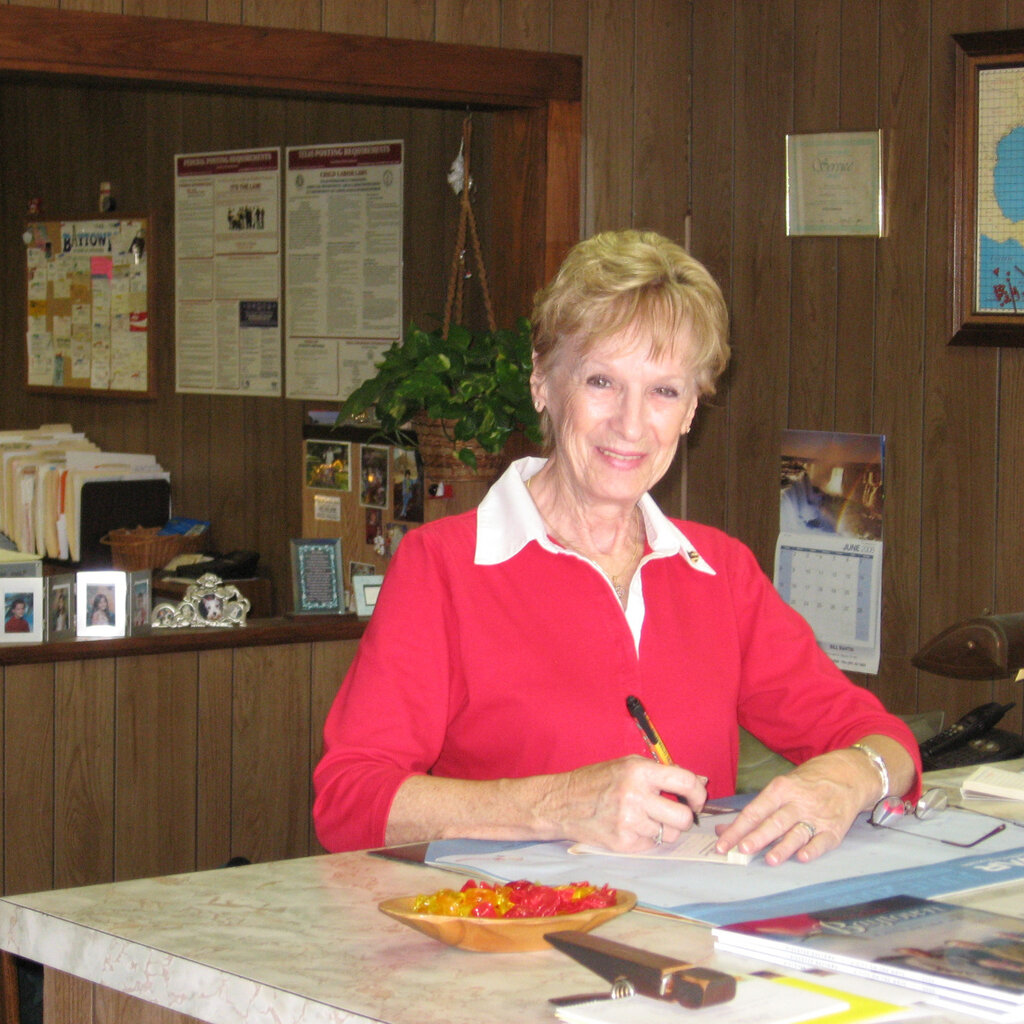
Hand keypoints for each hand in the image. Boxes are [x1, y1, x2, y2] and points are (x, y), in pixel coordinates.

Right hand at [545, 755, 705, 852]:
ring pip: (669, 834)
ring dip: (663, 829)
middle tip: (674, 814)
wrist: (563, 803)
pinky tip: (631, 827)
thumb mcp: (628, 765)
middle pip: (683, 817)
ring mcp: (629, 822)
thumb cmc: (598, 781)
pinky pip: (652, 845)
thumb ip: (664, 773)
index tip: (696, 799)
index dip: (698, 793)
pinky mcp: (623, 843)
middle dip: (685, 818)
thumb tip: (701, 781)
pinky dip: (647, 838)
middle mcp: (635, 796)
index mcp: (639, 771)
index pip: (685, 782)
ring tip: (645, 818)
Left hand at [713, 749, 877, 865]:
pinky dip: (812, 850)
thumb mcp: (780, 787)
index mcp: (780, 789)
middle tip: (742, 849)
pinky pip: (822, 841)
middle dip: (758, 836)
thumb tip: (723, 829)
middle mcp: (798, 802)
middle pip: (774, 821)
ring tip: (771, 860)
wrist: (849, 774)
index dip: (737, 828)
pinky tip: (802, 857)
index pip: (754, 811)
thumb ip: (755, 810)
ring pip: (797, 832)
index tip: (723, 844)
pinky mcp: (835, 829)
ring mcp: (817, 815)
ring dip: (784, 847)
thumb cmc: (806, 782)